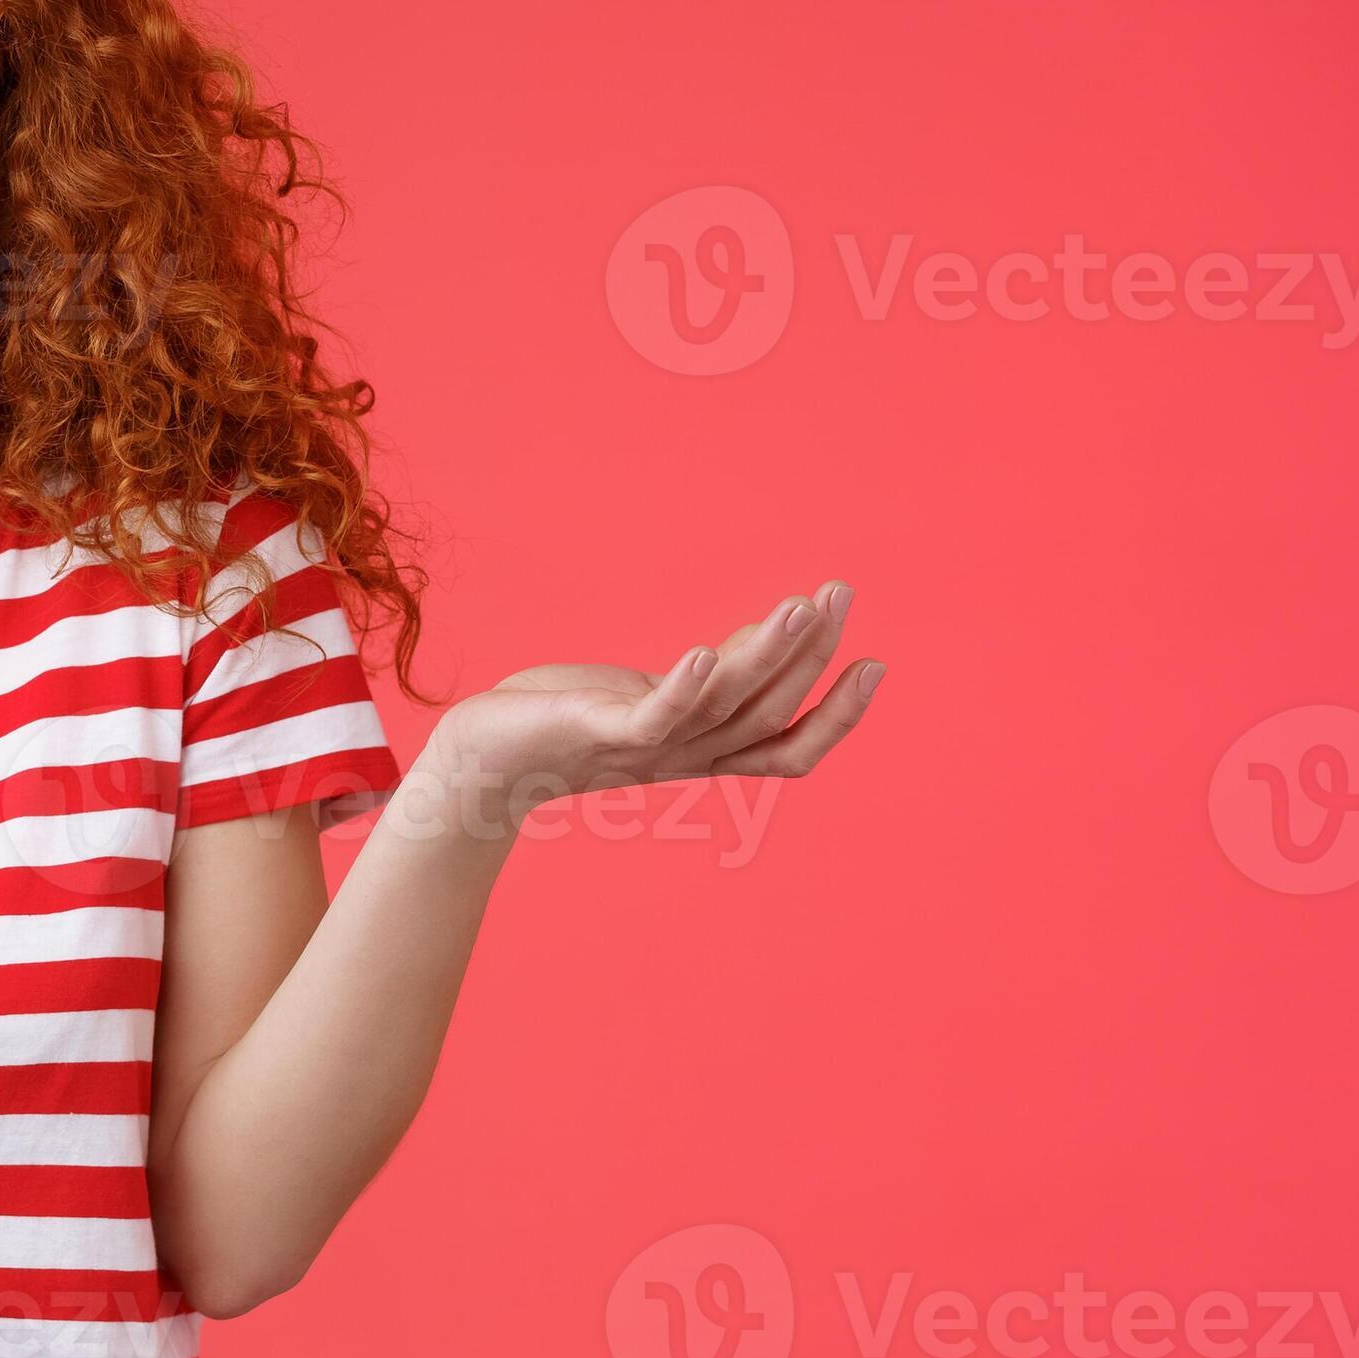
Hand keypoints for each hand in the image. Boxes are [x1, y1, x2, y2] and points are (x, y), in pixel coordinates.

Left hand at [431, 580, 883, 821]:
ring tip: (802, 605)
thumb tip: (773, 634)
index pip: (790, 745)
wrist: (483, 763)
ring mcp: (646, 748)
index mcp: (703, 753)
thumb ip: (711, 677)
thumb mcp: (651, 693)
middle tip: (839, 594)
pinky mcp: (600, 733)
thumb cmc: (566, 721)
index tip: (875, 662)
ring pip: (725, 707)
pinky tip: (706, 652)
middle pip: (768, 712)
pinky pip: (654, 716)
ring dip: (769, 654)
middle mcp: (685, 757)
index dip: (838, 714)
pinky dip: (684, 687)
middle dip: (812, 654)